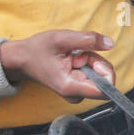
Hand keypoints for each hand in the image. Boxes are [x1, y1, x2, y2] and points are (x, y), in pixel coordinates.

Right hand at [0, 31, 114, 102]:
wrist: (23, 58)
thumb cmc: (38, 49)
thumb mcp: (61, 38)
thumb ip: (86, 40)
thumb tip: (110, 43)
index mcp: (70, 87)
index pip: (105, 91)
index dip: (106, 72)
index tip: (92, 58)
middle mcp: (75, 95)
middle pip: (104, 81)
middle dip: (96, 62)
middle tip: (77, 53)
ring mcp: (77, 93)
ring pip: (100, 76)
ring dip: (91, 61)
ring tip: (72, 56)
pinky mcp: (78, 88)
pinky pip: (93, 75)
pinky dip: (87, 63)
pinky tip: (72, 60)